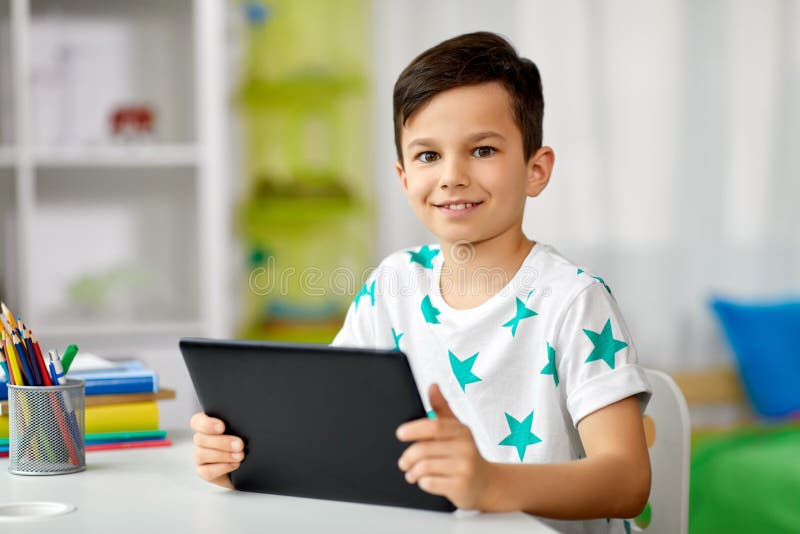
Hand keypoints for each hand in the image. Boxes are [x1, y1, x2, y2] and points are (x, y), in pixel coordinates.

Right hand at [190, 412, 244, 488]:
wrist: (251, 463)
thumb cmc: (246, 440)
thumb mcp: (243, 428)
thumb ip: (238, 422)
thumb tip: (246, 417)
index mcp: (207, 426)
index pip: (197, 421)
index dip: (206, 424)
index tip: (222, 427)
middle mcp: (201, 440)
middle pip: (200, 439)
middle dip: (222, 442)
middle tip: (240, 445)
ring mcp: (200, 457)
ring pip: (202, 454)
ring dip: (223, 455)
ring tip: (240, 456)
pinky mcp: (204, 472)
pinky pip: (207, 471)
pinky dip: (222, 468)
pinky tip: (235, 465)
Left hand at [396, 384, 494, 509]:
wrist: (486, 482)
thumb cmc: (466, 454)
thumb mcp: (456, 429)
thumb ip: (441, 408)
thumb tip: (433, 386)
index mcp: (461, 431)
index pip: (434, 426)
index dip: (414, 429)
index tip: (400, 433)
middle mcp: (465, 448)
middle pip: (424, 449)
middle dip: (408, 457)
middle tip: (403, 462)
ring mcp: (465, 467)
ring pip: (425, 467)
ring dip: (413, 472)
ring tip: (412, 473)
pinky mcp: (461, 486)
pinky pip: (431, 483)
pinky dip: (422, 483)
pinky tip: (423, 481)